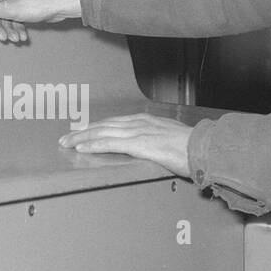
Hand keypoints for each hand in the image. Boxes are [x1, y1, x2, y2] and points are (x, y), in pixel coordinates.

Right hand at [0, 0, 80, 44]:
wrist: (60, 3)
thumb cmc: (39, 1)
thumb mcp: (8, 10)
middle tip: (3, 37)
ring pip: (4, 17)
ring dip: (9, 29)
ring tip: (16, 38)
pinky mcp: (22, 4)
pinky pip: (14, 17)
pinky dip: (17, 27)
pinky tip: (22, 35)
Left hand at [59, 114, 193, 176]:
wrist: (204, 147)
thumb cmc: (192, 147)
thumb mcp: (170, 139)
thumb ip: (156, 142)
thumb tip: (152, 150)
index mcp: (146, 121)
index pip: (114, 123)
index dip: (95, 127)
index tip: (81, 131)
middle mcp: (139, 122)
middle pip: (104, 125)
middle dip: (83, 131)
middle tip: (66, 137)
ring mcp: (138, 132)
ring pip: (102, 133)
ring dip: (82, 138)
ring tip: (67, 143)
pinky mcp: (139, 144)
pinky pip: (110, 144)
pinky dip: (93, 145)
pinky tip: (81, 148)